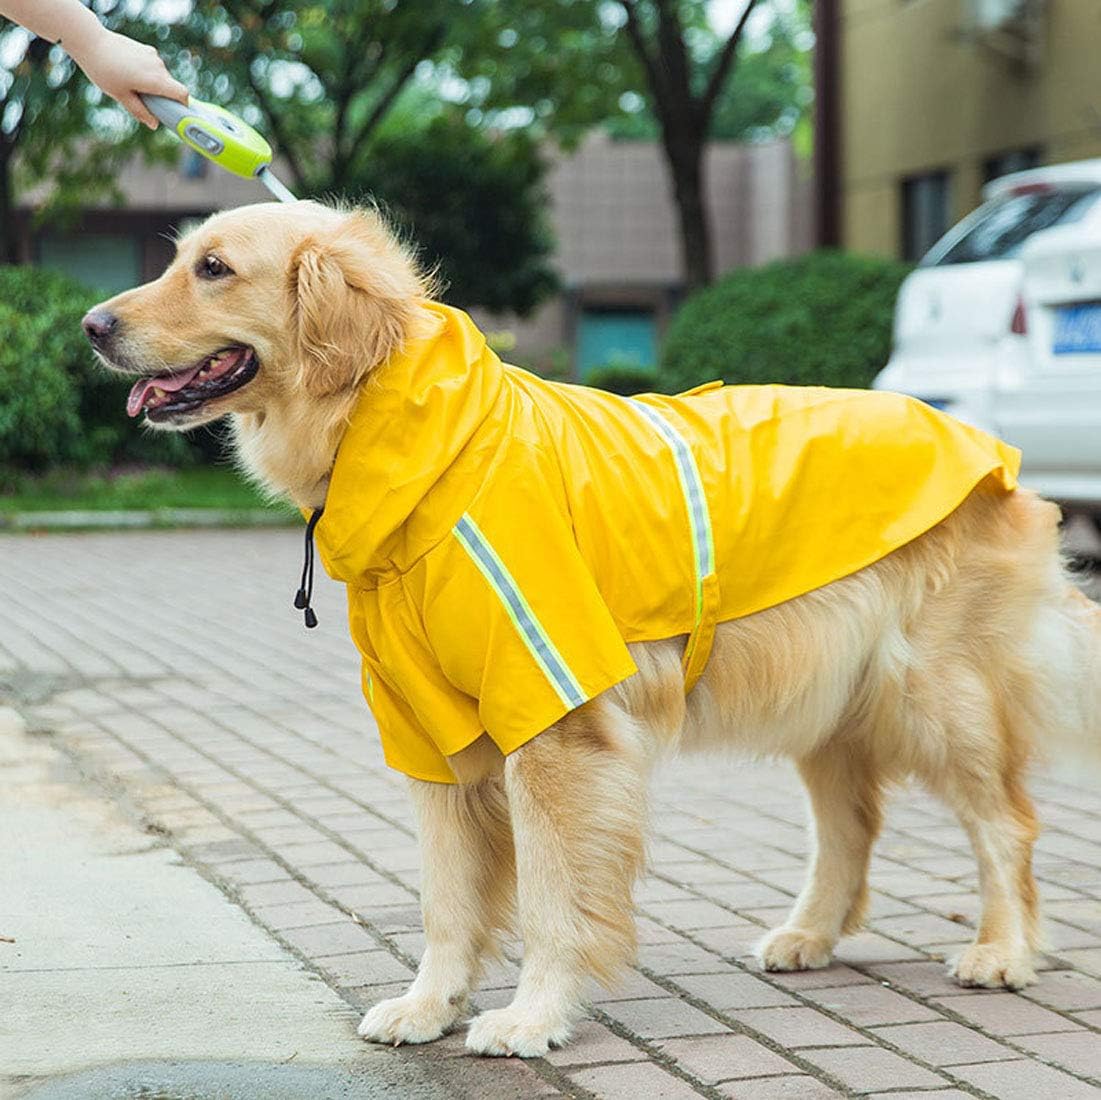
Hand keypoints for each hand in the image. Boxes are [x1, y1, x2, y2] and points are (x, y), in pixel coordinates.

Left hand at [68, 27, 188, 128]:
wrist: (90, 42)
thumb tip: (154, 125)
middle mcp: (158, 67)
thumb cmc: (104, 70)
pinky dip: (148, 73)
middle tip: (144, 101)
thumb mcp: (121, 96)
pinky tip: (130, 72)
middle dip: (162, 96)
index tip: (176, 112)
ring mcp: (153, 56)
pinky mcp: (146, 49)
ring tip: (132, 84)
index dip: (183, 105)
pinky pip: (154, 66)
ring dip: (153, 84)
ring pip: (162, 76)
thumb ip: (140, 111)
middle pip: (171, 87)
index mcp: (155, 81)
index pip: (182, 94)